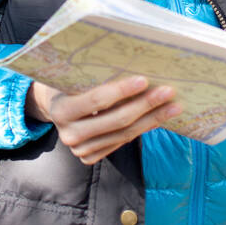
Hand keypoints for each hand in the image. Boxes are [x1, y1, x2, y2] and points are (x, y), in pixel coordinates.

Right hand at [25, 74, 181, 165]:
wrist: (52, 105)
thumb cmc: (67, 83)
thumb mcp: (73, 76)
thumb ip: (94, 75)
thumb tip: (135, 66)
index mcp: (61, 110)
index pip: (97, 100)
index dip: (122, 91)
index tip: (145, 80)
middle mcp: (69, 135)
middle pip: (116, 121)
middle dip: (146, 105)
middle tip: (168, 92)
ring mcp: (80, 150)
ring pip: (124, 135)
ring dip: (151, 120)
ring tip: (173, 107)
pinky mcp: (90, 158)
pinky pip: (121, 143)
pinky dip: (141, 130)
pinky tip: (157, 119)